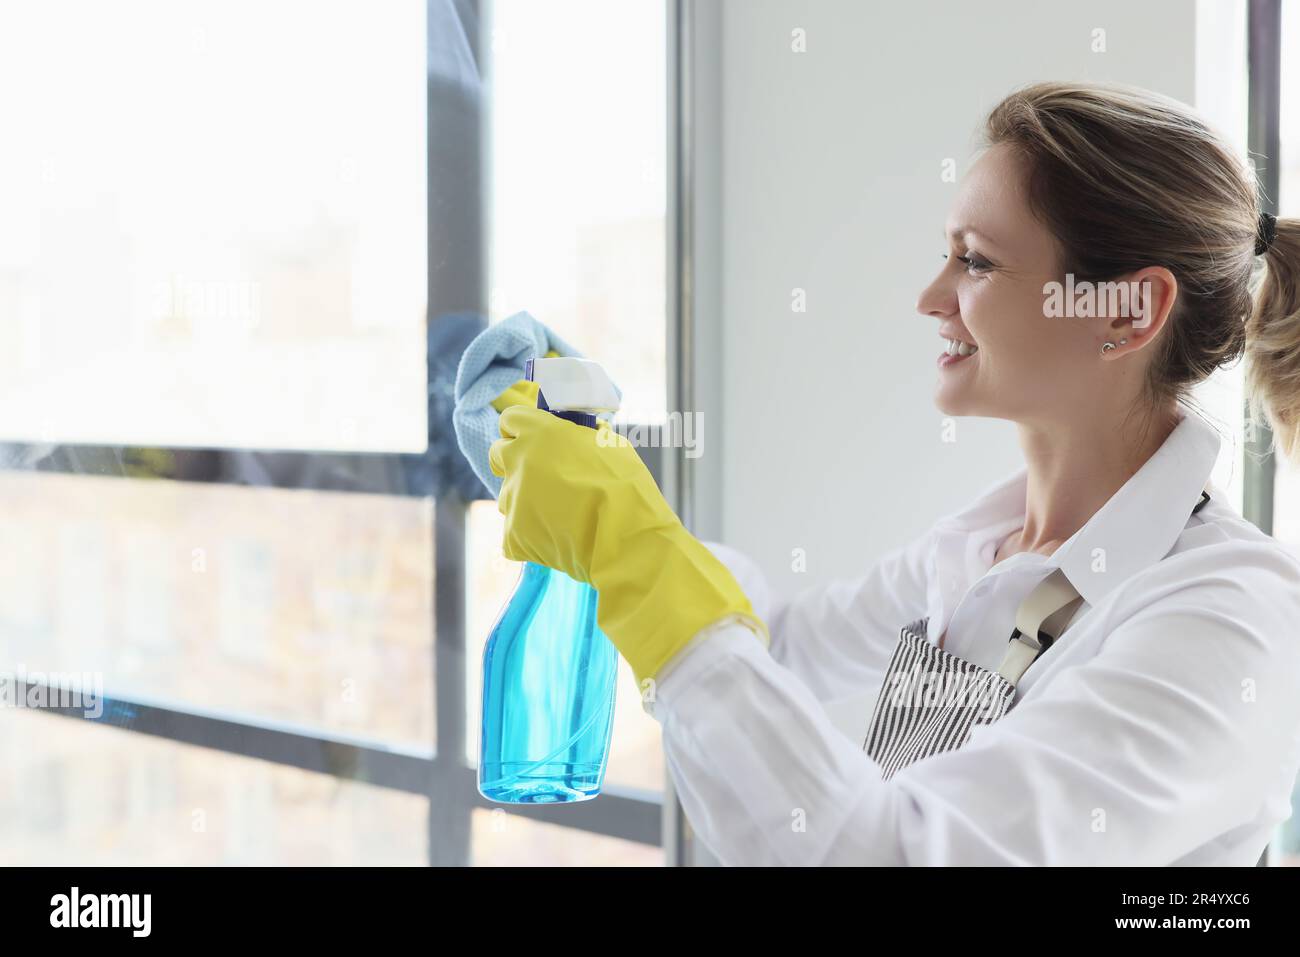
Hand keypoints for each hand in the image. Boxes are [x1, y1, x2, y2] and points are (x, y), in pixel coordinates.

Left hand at [489, 406, 767, 685]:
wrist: (625, 537)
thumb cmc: (624, 486)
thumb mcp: (607, 444)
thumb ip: (578, 436)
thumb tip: (573, 435)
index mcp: (538, 432)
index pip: (510, 419)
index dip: (520, 429)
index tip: (530, 439)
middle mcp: (517, 461)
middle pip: (498, 454)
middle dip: (514, 461)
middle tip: (540, 475)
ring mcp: (512, 499)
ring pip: (508, 495)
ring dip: (525, 500)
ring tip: (558, 514)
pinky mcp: (513, 534)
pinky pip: (514, 532)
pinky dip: (530, 536)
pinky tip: (556, 538)